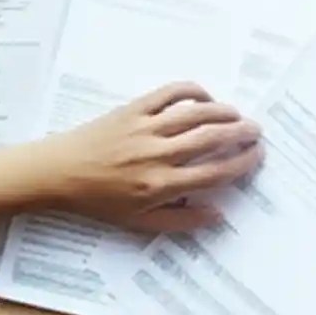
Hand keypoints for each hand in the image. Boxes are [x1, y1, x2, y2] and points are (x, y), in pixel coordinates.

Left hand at [0, 82, 262, 231]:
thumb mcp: (138, 223)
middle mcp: (157, 155)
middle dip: (241, 133)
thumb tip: (218, 214)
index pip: (214, 172)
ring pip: (196, 113)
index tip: (257, 156)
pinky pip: (170, 93)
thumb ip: (181, 221)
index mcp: (160, 185)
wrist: (58, 173)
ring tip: (238, 115)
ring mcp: (145, 128)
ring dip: (224, 111)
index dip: (242, 162)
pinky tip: (205, 97)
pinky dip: (192, 91)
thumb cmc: (98, 201)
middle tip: (257, 131)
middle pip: (212, 138)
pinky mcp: (133, 109)